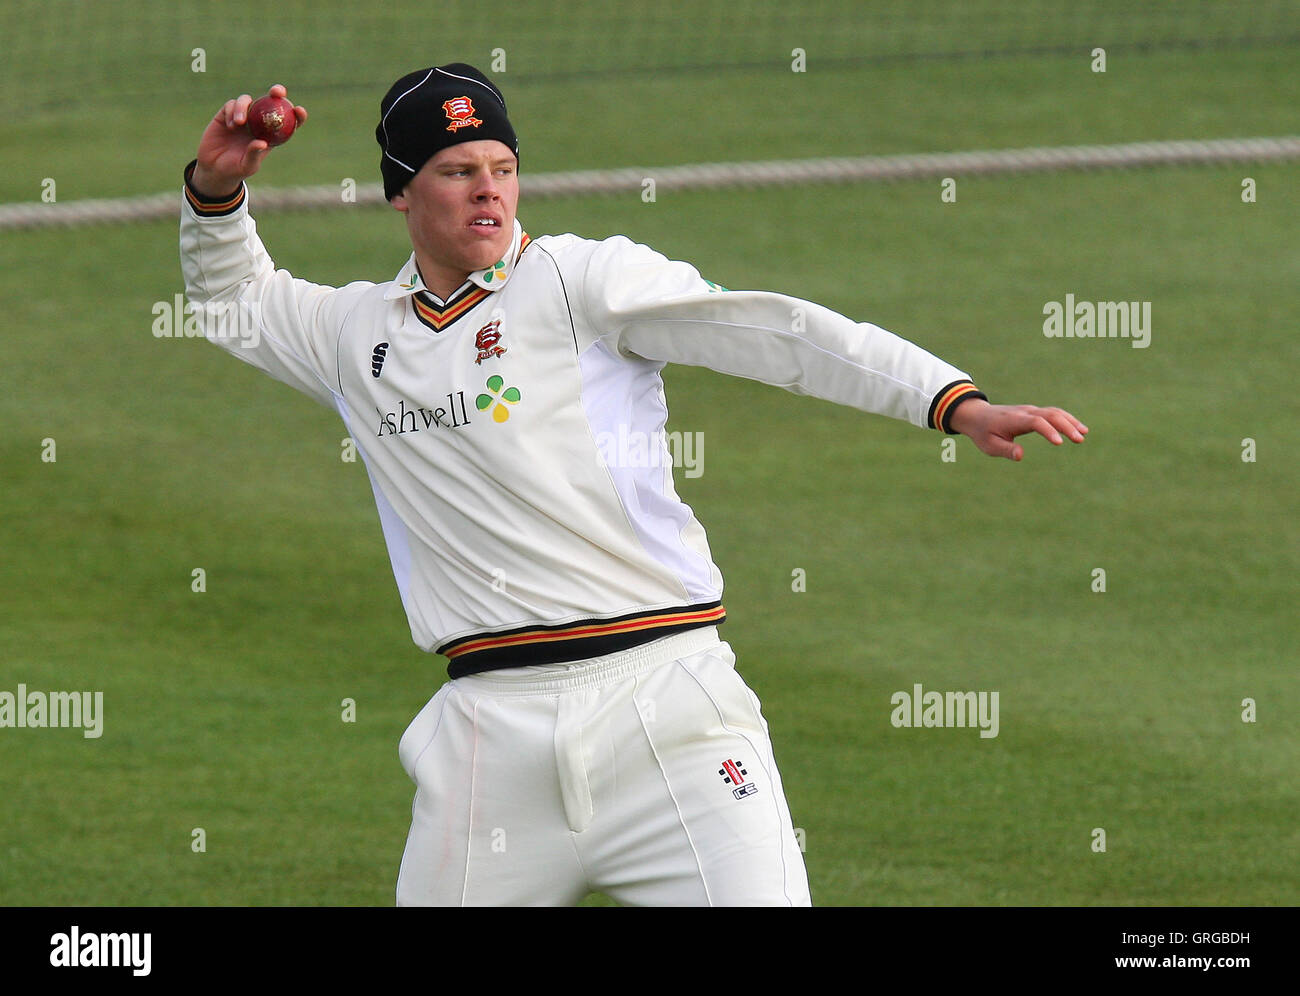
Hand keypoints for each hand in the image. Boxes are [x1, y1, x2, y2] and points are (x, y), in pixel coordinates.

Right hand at [190, 84, 306, 198]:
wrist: (213, 168)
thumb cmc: (235, 170)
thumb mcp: (247, 166)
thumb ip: (254, 154)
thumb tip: (262, 142)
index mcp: (269, 136)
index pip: (287, 123)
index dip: (296, 115)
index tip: (299, 110)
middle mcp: (257, 123)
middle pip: (270, 103)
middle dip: (276, 93)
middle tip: (277, 92)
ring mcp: (242, 117)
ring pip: (247, 101)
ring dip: (243, 107)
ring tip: (239, 123)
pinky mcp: (226, 114)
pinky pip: (231, 105)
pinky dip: (232, 111)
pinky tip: (230, 125)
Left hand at [948, 398, 1087, 460]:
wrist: (977, 415)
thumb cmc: (983, 433)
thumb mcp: (989, 446)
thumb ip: (1005, 450)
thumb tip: (1021, 456)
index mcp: (1014, 420)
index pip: (1036, 422)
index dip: (1049, 431)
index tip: (1059, 443)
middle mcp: (1025, 412)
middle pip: (1050, 414)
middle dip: (1066, 426)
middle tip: (1080, 439)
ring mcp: (1030, 410)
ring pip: (1054, 412)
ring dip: (1070, 421)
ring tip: (1084, 434)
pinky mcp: (1033, 412)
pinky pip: (1053, 413)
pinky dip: (1066, 419)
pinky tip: (1077, 429)